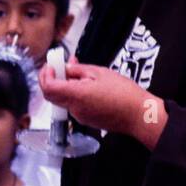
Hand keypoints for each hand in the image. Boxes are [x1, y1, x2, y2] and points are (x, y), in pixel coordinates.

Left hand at [39, 57, 165, 144]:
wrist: (139, 115)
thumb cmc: (124, 93)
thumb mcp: (100, 73)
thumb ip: (78, 70)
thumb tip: (66, 68)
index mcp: (76, 95)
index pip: (48, 87)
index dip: (45, 75)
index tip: (51, 65)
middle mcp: (74, 109)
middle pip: (52, 95)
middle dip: (52, 79)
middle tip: (60, 66)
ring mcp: (79, 116)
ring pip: (63, 100)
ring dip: (64, 86)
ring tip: (78, 71)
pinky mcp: (87, 120)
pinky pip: (74, 105)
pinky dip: (74, 94)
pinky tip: (86, 85)